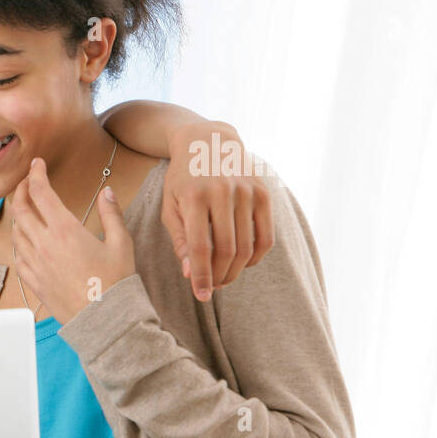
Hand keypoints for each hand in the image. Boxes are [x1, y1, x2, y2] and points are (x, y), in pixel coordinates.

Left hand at [8, 157, 135, 325]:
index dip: (36, 174)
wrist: (105, 320)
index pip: (41, 193)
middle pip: (20, 210)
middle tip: (27, 183)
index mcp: (65, 230)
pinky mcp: (34, 282)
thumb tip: (107, 192)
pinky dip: (18, 242)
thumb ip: (112, 214)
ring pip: (16, 232)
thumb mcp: (121, 243)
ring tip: (25, 209)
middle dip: (21, 191)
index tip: (37, 165)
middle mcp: (44, 245)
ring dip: (18, 216)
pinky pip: (18, 256)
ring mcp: (36, 264)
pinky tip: (25, 241)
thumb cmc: (116, 282)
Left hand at [163, 122, 274, 300]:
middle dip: (219, 276)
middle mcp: (223, 193)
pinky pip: (266, 236)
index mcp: (194, 197)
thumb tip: (189, 273)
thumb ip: (180, 240)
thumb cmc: (182, 180)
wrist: (208, 142)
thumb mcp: (171, 206)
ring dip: (235, 270)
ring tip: (223, 278)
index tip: (201, 295)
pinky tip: (243, 263)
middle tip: (212, 287)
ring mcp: (247, 191)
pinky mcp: (264, 193)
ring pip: (247, 247)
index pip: (200, 248)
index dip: (201, 276)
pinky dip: (256, 256)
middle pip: (226, 250)